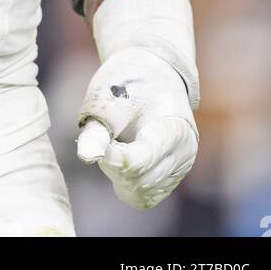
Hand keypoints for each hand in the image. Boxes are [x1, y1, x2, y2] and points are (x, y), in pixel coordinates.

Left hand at [76, 46, 197, 209]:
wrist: (153, 74)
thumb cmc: (130, 81)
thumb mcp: (109, 96)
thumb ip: (97, 128)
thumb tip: (86, 157)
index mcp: (175, 129)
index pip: (140, 161)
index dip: (112, 157)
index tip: (96, 139)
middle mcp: (184, 155)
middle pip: (139, 182)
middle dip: (113, 165)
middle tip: (104, 138)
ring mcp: (179, 170)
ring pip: (140, 194)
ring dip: (118, 174)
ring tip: (115, 144)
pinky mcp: (168, 180)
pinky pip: (142, 195)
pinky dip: (126, 181)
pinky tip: (121, 156)